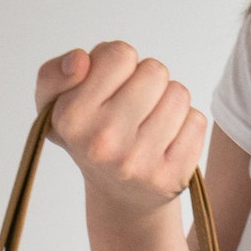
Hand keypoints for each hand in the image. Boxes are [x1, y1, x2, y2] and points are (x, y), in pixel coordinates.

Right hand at [33, 41, 206, 220]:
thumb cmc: (90, 137)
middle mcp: (103, 143)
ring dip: (168, 101)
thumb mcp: (55, 104)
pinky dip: (185, 125)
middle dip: (147, 81)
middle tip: (134, 106)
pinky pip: (197, 122)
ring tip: (150, 122)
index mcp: (72, 118)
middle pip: (155, 71)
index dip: (119, 64)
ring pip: (179, 94)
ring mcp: (140, 163)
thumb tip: (80, 61)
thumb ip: (54, 73)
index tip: (111, 86)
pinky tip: (166, 141)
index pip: (120, 54)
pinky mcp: (172, 177)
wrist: (119, 197)